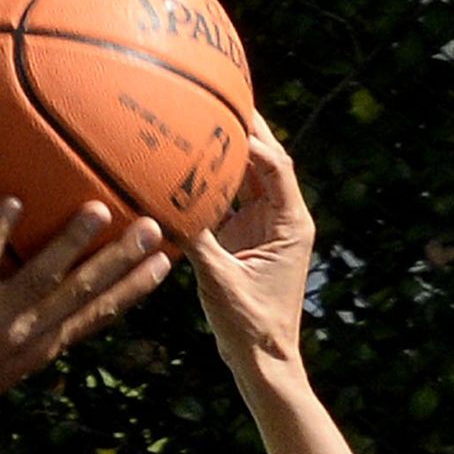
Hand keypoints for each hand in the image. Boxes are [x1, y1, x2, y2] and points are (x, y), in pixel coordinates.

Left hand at [0, 201, 172, 436]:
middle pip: (87, 291)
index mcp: (49, 345)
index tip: (167, 263)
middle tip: (153, 228)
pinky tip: (14, 201)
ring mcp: (0, 317)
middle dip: (123, 260)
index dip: (136, 289)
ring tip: (100, 209)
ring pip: (46, 276)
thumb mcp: (12, 360)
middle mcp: (32, 332)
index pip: (102, 314)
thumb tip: (49, 289)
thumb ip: (34, 327)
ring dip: (73, 242)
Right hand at [189, 115, 314, 378]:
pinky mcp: (248, 239)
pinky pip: (232, 199)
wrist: (262, 362)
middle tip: (217, 92)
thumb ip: (195, 237)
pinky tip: (187, 158)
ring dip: (227, 149)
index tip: (222, 115)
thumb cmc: (250, 327)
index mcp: (291, 222)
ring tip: (200, 113)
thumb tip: (162, 200)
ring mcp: (266, 227)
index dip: (251, 137)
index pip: (275, 164)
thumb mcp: (218, 279)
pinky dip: (213, 179)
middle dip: (243, 128)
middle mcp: (283, 218)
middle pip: (266, 160)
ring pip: (249, 176)